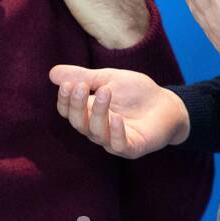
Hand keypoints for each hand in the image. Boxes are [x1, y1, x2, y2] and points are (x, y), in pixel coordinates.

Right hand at [49, 64, 189, 158]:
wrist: (167, 103)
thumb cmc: (136, 92)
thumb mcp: (109, 78)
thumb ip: (83, 76)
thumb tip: (52, 73)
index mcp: (89, 113)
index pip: (68, 111)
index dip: (65, 100)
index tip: (67, 84)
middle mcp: (97, 129)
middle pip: (78, 123)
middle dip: (77, 105)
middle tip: (81, 86)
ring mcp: (113, 140)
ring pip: (96, 132)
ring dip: (98, 112)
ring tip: (105, 91)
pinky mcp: (132, 147)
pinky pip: (118, 144)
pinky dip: (115, 132)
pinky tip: (117, 118)